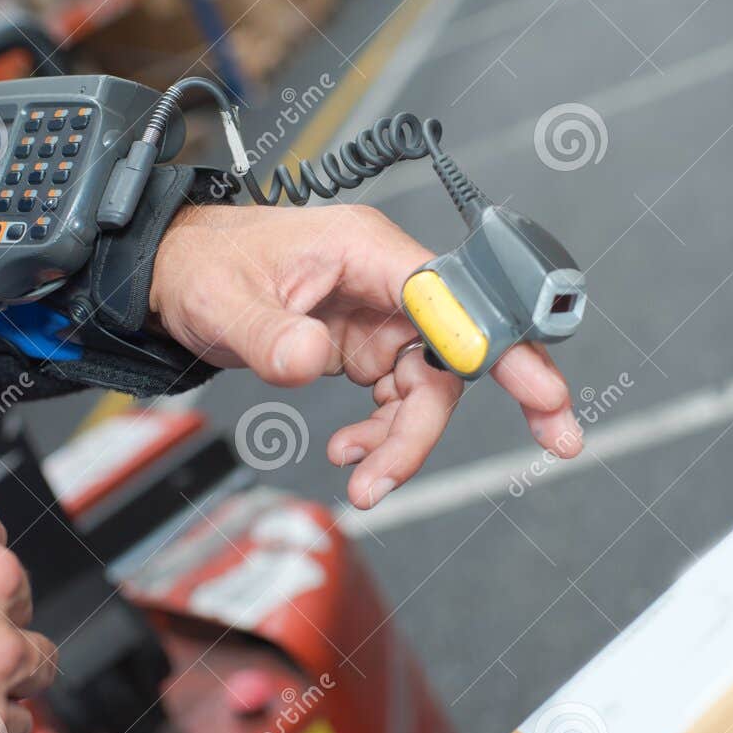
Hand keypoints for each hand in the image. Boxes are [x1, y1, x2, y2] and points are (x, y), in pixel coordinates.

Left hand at [149, 203, 583, 506]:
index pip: (455, 296)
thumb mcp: (224, 302)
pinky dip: (383, 434)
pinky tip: (351, 454)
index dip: (504, 341)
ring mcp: (378, 316)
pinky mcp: (364, 345)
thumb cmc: (205, 266)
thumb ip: (270, 335)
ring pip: (429, 384)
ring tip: (367, 481)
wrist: (176, 274)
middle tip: (557, 443)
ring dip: (410, 439)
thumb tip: (311, 361)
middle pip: (459, 347)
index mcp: (367, 251)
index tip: (543, 388)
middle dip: (505, 399)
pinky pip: (397, 397)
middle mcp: (385, 282)